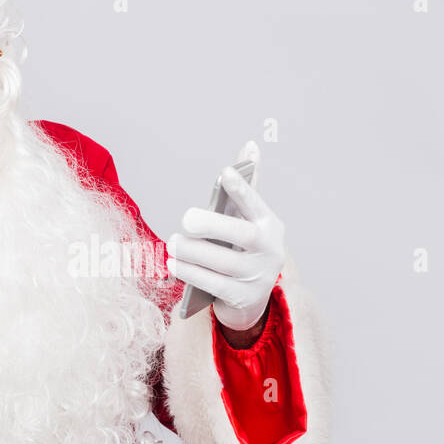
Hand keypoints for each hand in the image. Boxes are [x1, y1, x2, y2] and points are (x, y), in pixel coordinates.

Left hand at [166, 142, 285, 330]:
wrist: (251, 298)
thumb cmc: (243, 248)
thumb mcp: (248, 220)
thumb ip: (246, 188)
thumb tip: (251, 145)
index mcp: (271, 225)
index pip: (256, 204)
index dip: (242, 189)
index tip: (224, 173)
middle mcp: (269, 251)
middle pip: (240, 235)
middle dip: (211, 225)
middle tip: (186, 218)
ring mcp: (257, 276)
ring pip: (222, 261)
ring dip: (193, 251)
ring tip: (172, 243)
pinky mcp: (242, 297)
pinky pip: (212, 284)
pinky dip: (190, 273)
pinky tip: (173, 263)